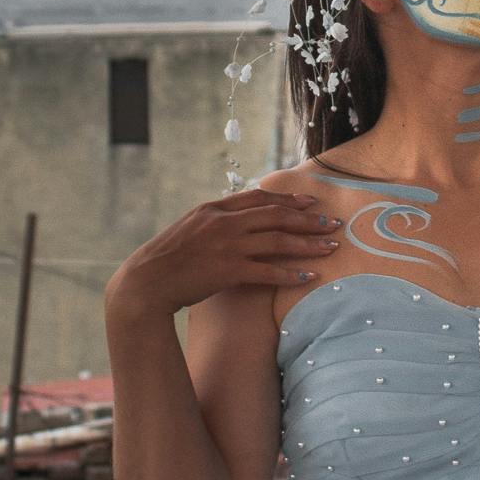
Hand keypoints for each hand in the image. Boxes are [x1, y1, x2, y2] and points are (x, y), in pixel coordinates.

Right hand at [107, 190, 340, 325]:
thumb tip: (240, 221)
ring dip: (309, 244)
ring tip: (332, 247)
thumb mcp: (190, 229)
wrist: (146, 281)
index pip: (259, 198)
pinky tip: (308, 276)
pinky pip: (267, 270)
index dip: (289, 199)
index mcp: (214, 209)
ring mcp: (226, 245)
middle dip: (308, 219)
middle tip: (333, 223)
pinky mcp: (227, 270)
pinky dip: (290, 273)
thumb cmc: (167, 259)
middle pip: (276, 215)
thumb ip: (215, 222)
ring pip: (278, 240)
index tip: (311, 201)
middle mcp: (223, 222)